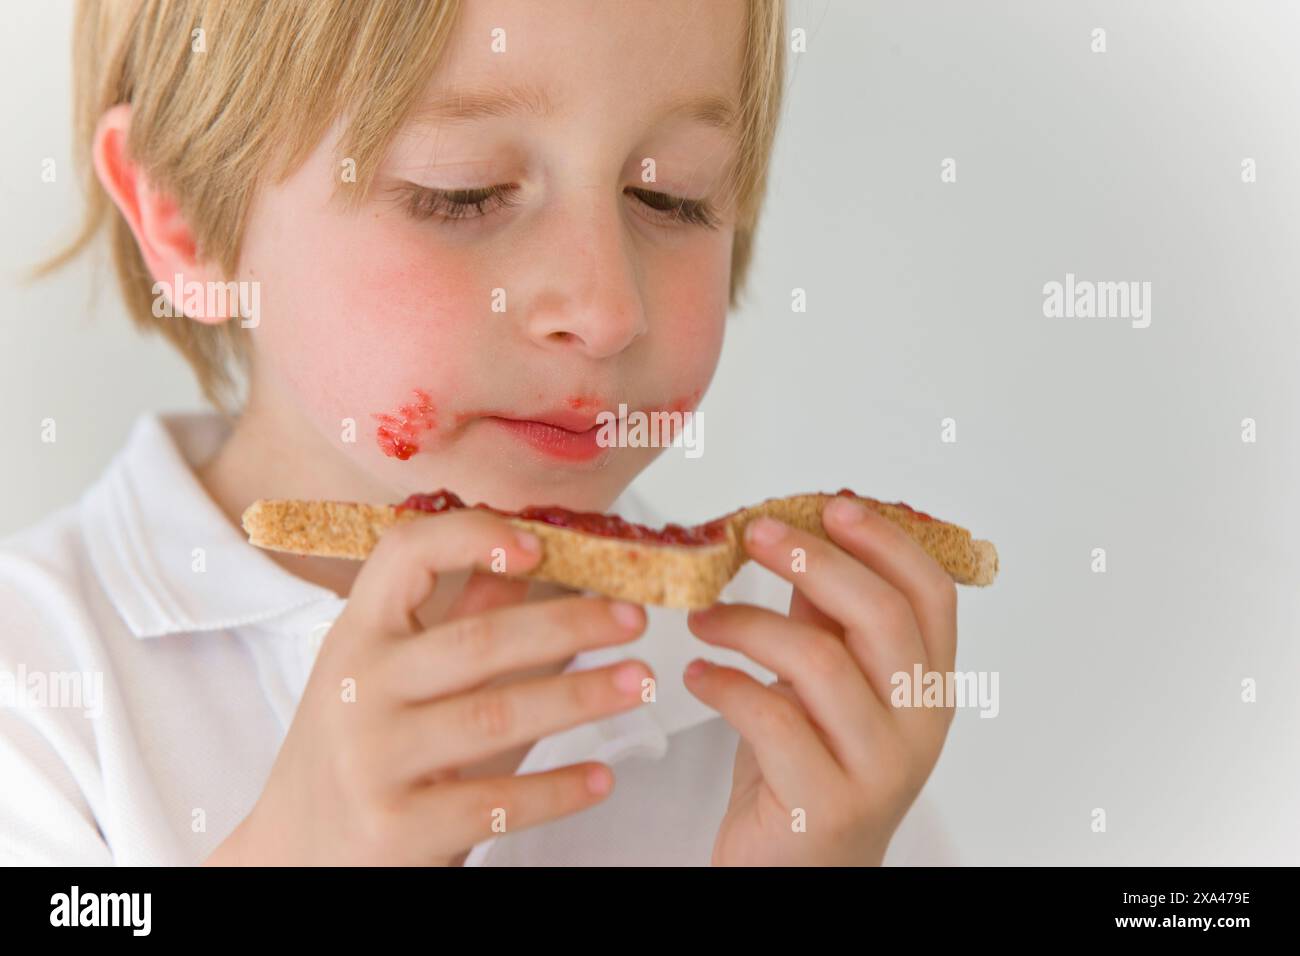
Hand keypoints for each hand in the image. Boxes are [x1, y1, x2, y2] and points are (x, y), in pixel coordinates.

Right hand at [204, 509, 651, 864]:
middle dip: (568, 624)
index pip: (403, 556)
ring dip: (579, 697)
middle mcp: (358, 691)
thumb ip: (456, 618)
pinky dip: (556, 789)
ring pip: (495, 716)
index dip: (471, 537)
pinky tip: (600, 777)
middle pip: (477, 641)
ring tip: (637, 682)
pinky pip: (494, 805)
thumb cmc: (359, 748)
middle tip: (634, 618)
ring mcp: (372, 763)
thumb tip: (532, 554)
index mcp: (358, 636)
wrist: (294, 853)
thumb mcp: (390, 674)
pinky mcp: (396, 830)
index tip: (540, 543)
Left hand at [685, 497, 957, 865]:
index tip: (831, 504)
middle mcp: (919, 725)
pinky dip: (724, 682)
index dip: (885, 539)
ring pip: (821, 660)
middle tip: (753, 535)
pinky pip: (772, 716)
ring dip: (748, 622)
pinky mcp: (825, 802)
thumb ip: (823, 620)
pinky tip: (699, 675)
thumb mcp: (823, 688)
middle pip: (881, 613)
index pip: (932, 593)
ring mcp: (878, 768)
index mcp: (927, 686)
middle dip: (812, 559)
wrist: (795, 877)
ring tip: (703, 617)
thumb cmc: (805, 776)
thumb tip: (800, 536)